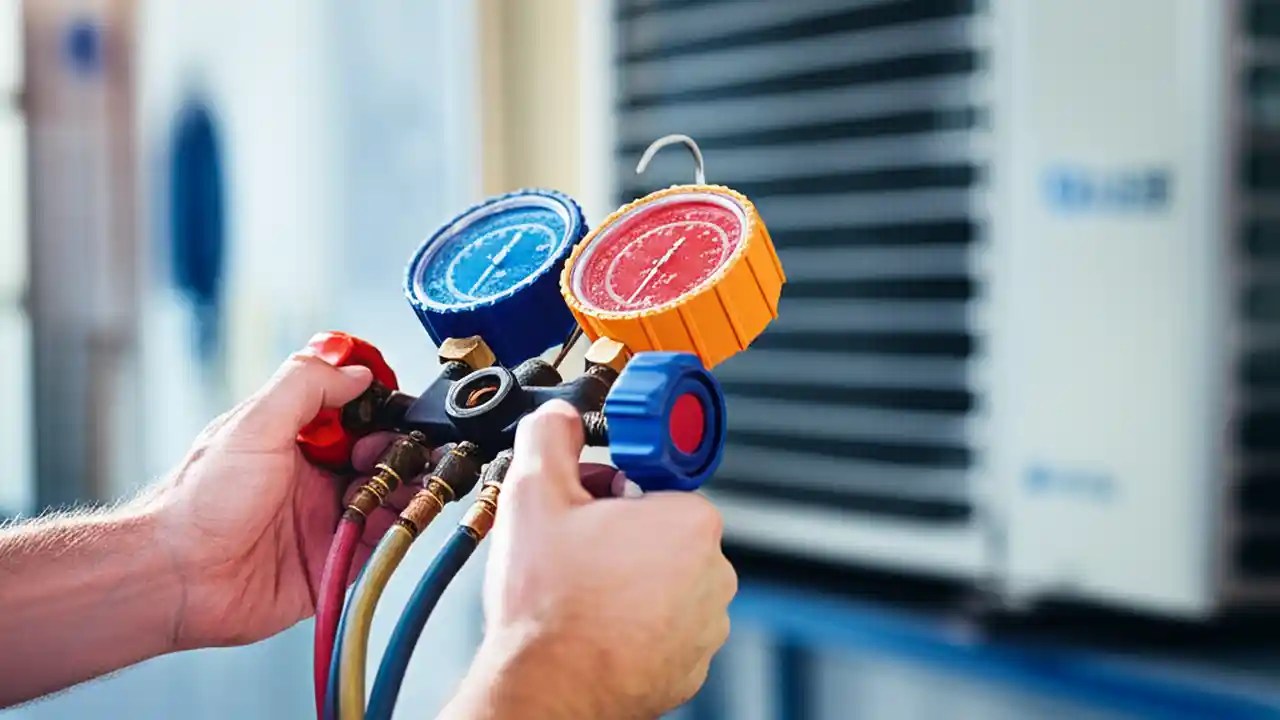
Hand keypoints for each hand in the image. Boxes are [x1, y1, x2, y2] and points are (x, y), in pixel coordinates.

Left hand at [146, 343, 420, 648]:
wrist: (178, 576)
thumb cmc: (199, 503)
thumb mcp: (254, 423)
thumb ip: (306, 385)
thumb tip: (356, 370)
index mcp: (294, 441)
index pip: (353, 413)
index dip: (379, 408)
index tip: (397, 408)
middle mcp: (314, 479)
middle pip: (380, 454)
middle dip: (399, 447)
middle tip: (396, 451)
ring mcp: (327, 519)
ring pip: (389, 495)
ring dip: (406, 484)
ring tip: (407, 481)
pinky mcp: (336, 561)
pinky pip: (383, 540)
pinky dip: (401, 525)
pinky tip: (399, 513)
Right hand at [444, 401, 736, 719]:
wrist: (546, 690)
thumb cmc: (549, 605)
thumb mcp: (533, 494)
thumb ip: (550, 437)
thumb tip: (558, 418)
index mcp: (690, 522)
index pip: (655, 481)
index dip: (610, 486)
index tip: (587, 500)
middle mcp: (713, 574)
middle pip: (660, 530)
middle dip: (618, 532)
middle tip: (573, 546)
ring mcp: (705, 625)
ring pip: (662, 581)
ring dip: (625, 579)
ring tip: (578, 592)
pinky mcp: (690, 666)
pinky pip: (663, 628)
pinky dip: (632, 625)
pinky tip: (593, 625)